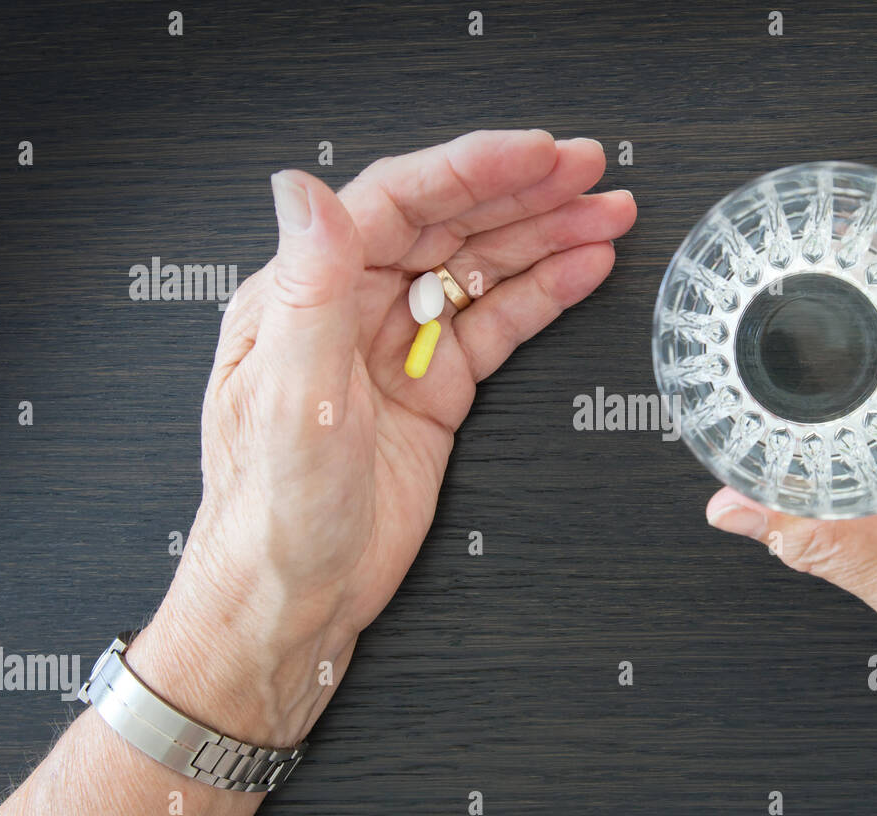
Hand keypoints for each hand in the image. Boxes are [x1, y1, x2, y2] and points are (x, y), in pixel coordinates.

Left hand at [130, 130, 635, 747]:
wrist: (294, 599)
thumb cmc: (270, 514)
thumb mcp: (290, 399)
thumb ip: (309, 289)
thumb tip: (306, 190)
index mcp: (304, 293)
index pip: (397, 202)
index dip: (472, 169)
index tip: (536, 155)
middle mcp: (351, 309)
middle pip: (449, 224)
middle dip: (524, 192)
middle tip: (590, 170)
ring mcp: (398, 348)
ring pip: (480, 269)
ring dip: (545, 235)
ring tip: (606, 213)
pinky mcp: (433, 389)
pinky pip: (496, 325)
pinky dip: (543, 293)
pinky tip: (581, 268)